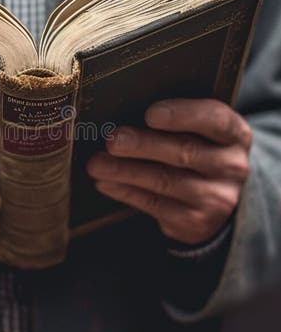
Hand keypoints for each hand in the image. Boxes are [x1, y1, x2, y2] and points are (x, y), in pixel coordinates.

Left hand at [86, 98, 251, 244]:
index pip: (215, 120)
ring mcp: (216, 198)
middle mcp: (232, 167)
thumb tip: (124, 108)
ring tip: (96, 164)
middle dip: (143, 145)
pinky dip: (125, 192)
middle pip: (184, 152)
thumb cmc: (199, 150)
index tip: (150, 114)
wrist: (218, 199)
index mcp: (235, 134)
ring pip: (165, 181)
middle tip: (112, 140)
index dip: (183, 115)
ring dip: (125, 171)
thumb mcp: (201, 132)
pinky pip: (154, 205)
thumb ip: (177, 120)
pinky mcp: (194, 222)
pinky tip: (105, 183)